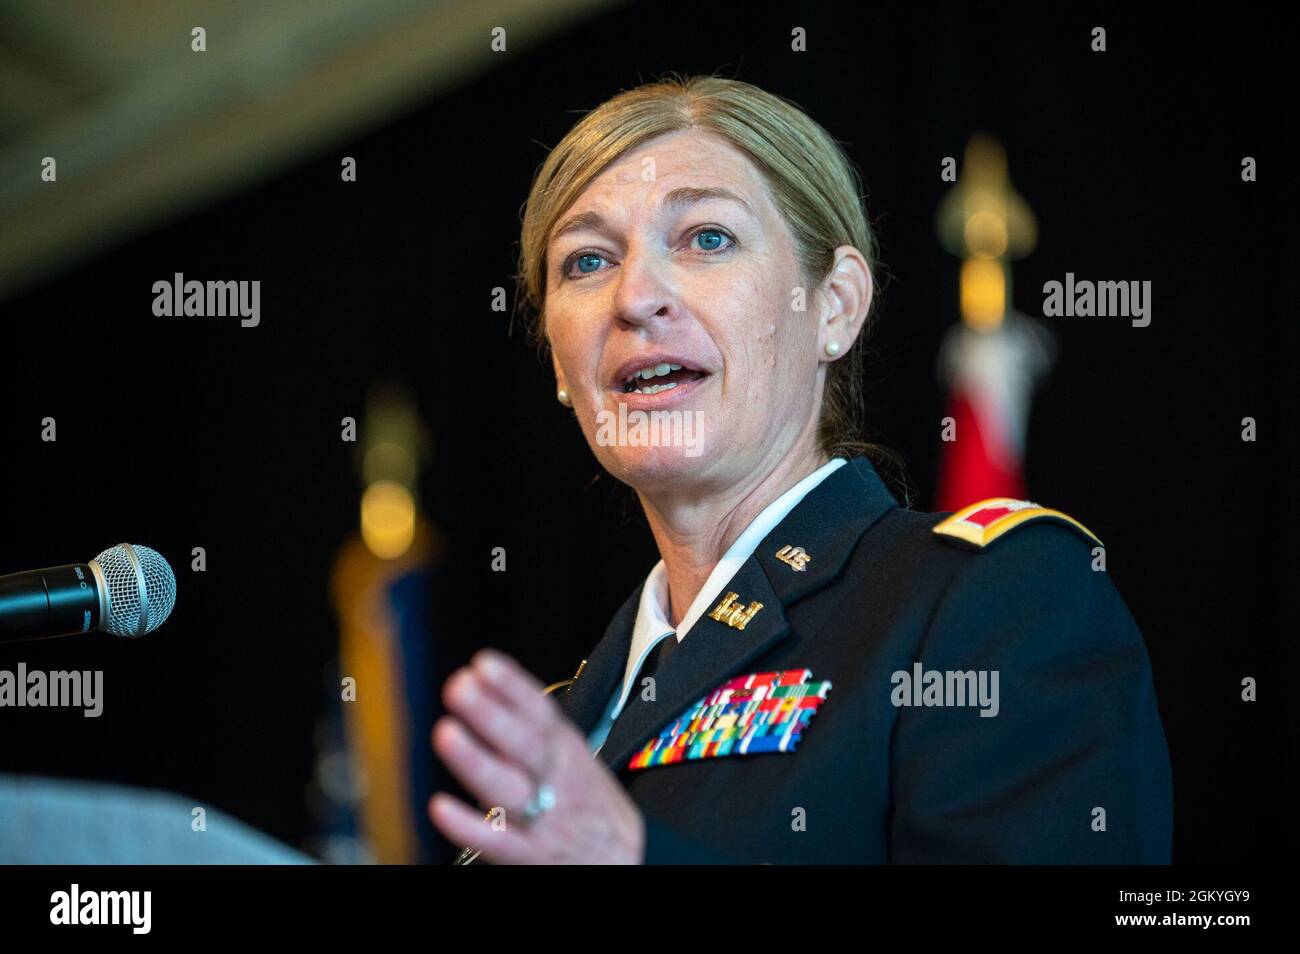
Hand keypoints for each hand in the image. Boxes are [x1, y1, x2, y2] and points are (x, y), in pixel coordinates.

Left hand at [429, 649, 644, 863]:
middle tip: (460, 687)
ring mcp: (544, 818)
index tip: (484, 664)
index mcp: (566, 749)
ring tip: (446, 732)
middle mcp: (556, 778)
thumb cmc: (589, 802)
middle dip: (491, 714)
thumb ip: (535, 727)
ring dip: (477, 761)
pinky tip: (442, 807)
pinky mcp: (530, 854)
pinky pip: (498, 842)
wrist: (631, 858)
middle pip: (524, 743)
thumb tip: (487, 688)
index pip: (540, 712)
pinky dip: (469, 827)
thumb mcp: (574, 754)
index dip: (514, 686)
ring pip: (508, 788)